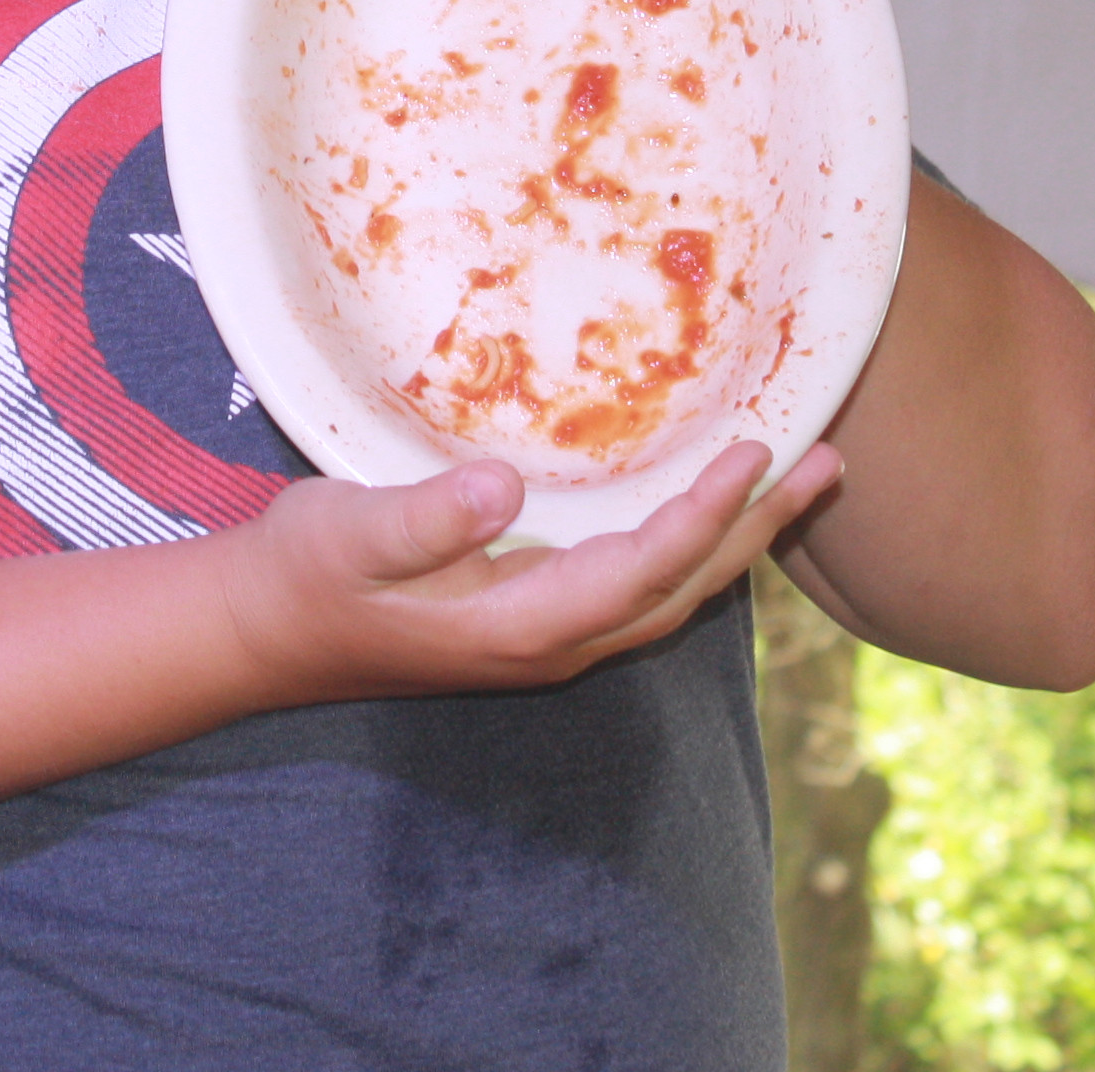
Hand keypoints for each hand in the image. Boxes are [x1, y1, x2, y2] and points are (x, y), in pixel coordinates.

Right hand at [212, 440, 837, 702]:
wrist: (266, 631)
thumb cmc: (305, 573)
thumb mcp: (347, 534)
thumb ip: (423, 517)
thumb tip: (504, 486)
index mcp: (519, 625)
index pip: (642, 570)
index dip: (704, 514)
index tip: (756, 452)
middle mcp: (551, 642)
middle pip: (683, 590)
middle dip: (756, 531)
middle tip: (829, 465)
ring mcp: (547, 636)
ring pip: (670, 595)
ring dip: (737, 541)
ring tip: (799, 483)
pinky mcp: (535, 616)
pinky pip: (641, 586)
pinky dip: (690, 547)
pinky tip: (706, 509)